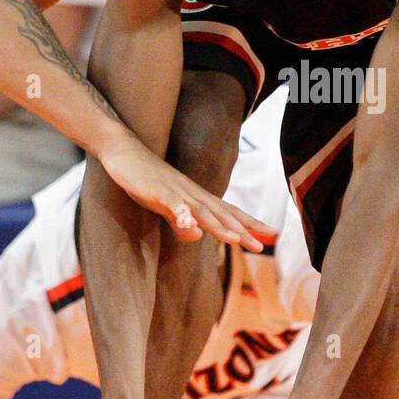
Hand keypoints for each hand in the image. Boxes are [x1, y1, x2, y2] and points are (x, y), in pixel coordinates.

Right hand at [97, 134, 276, 249]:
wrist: (125, 153)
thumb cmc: (147, 179)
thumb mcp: (165, 206)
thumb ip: (180, 222)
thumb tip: (194, 236)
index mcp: (197, 198)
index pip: (229, 212)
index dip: (250, 223)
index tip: (272, 234)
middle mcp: (192, 194)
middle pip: (222, 214)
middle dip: (242, 230)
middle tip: (262, 245)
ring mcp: (176, 192)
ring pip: (201, 211)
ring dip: (218, 225)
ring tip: (235, 239)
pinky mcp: (158, 191)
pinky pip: (172, 204)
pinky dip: (181, 215)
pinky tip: (188, 226)